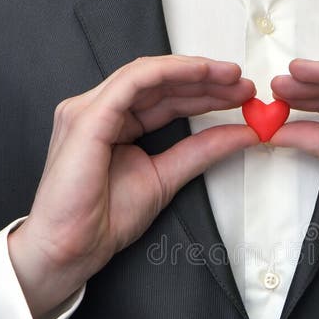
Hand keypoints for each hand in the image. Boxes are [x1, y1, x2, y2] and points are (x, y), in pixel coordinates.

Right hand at [9, 55, 257, 318]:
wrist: (73, 247)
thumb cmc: (104, 219)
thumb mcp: (166, 176)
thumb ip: (202, 151)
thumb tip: (244, 133)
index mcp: (113, 123)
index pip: (164, 97)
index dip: (204, 92)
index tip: (242, 96)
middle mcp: (99, 110)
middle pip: (159, 83)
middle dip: (206, 80)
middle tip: (245, 84)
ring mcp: (89, 109)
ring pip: (148, 74)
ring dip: (193, 71)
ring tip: (232, 77)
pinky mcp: (87, 117)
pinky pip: (133, 82)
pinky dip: (169, 73)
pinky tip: (200, 74)